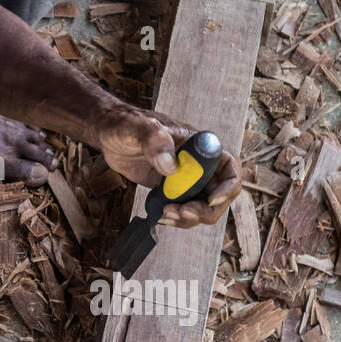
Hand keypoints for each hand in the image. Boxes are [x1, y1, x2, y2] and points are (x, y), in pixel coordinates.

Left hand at [96, 105, 241, 228]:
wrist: (109, 134)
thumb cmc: (125, 124)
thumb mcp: (136, 128)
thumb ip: (153, 140)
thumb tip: (170, 165)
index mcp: (199, 144)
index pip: (230, 166)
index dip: (228, 187)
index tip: (210, 200)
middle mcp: (198, 162)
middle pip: (220, 194)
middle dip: (206, 210)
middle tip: (182, 213)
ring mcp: (186, 178)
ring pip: (203, 206)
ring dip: (190, 217)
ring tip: (166, 214)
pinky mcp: (172, 189)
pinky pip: (185, 209)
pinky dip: (177, 218)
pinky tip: (160, 216)